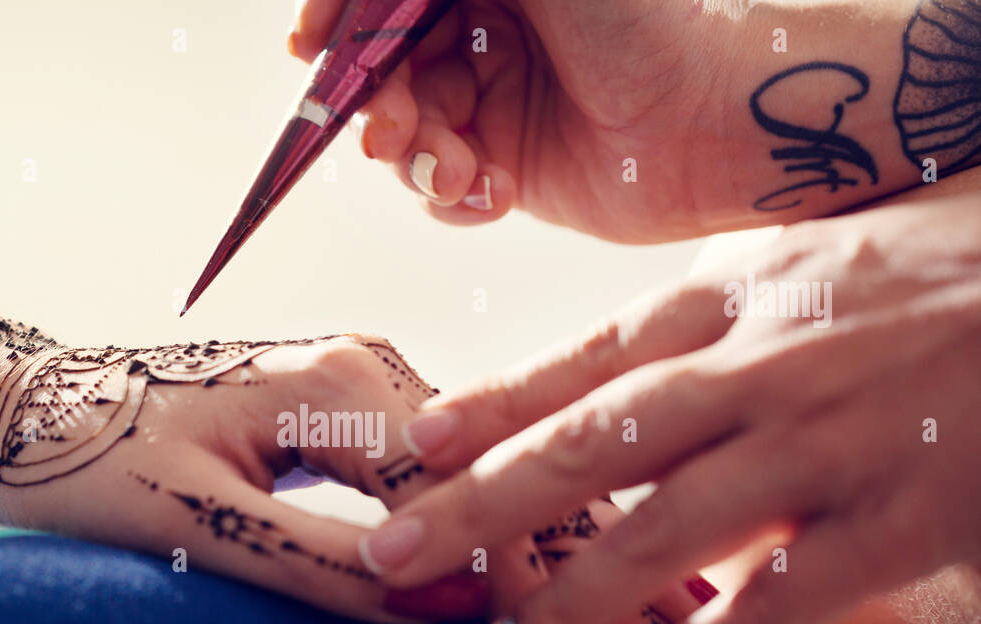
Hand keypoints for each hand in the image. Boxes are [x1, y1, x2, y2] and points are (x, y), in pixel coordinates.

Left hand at [0, 328, 490, 623]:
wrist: (20, 407)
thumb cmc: (85, 461)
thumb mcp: (198, 528)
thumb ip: (325, 567)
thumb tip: (446, 612)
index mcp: (341, 383)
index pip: (472, 503)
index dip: (530, 602)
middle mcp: (371, 367)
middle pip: (499, 487)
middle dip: (566, 585)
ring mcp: (365, 384)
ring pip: (484, 485)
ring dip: (539, 566)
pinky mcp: (350, 413)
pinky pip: (443, 485)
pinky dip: (490, 544)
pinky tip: (527, 594)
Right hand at [291, 0, 949, 239]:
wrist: (719, 127)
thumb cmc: (651, 28)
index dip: (341, 19)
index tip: (311, 46)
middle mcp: (480, 32)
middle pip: (381, 69)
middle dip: (376, 106)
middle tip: (390, 136)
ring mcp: (490, 101)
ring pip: (404, 134)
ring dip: (419, 160)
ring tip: (461, 173)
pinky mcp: (506, 164)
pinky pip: (441, 188)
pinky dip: (453, 197)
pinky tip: (495, 195)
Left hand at [357, 190, 980, 623]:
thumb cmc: (906, 280)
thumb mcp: (781, 269)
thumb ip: (677, 328)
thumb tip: (568, 392)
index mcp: (726, 301)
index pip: (581, 363)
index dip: (488, 410)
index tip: (412, 454)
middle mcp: (761, 368)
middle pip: (592, 447)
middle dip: (480, 509)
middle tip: (394, 559)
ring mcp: (829, 444)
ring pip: (668, 532)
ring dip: (570, 601)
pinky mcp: (905, 516)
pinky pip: (790, 596)